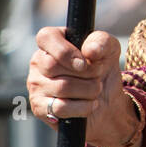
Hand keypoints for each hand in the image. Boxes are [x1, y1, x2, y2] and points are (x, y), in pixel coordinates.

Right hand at [27, 26, 142, 146]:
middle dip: (84, 74)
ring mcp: (35, 87)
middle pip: (54, 65)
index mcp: (50, 43)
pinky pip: (59, 109)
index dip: (66, 50)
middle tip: (96, 78)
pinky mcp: (39, 110)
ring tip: (95, 93)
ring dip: (87, 92)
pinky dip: (81, 108)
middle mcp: (37, 63)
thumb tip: (88, 50)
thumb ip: (102, 42)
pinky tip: (89, 107)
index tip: (87, 61)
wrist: (108, 104)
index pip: (45, 37)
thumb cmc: (104, 71)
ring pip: (59, 88)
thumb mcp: (110, 50)